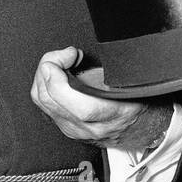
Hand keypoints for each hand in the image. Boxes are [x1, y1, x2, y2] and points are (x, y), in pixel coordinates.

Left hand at [30, 46, 171, 151]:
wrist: (139, 130)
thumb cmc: (140, 103)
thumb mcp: (135, 83)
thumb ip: (117, 69)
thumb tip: (90, 51)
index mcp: (114, 115)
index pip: (78, 107)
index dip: (63, 79)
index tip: (67, 55)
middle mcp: (89, 127)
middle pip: (50, 98)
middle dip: (49, 67)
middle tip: (64, 54)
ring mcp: (73, 129)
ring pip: (41, 99)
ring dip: (45, 74)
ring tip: (61, 61)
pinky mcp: (64, 127)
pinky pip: (43, 103)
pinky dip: (45, 83)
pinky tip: (57, 73)